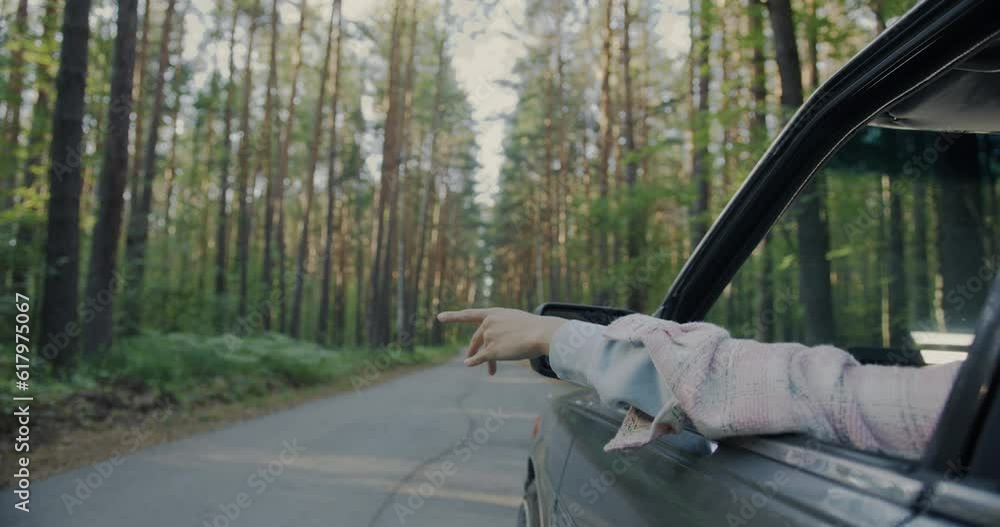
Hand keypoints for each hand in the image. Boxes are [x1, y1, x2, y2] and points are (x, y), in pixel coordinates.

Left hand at [437, 308, 567, 374]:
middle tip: (469, 356)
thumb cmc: (536, 328)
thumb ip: (503, 327)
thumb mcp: (516, 321)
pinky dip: (474, 361)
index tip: (439, 317)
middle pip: (477, 338)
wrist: (542, 333)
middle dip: (473, 348)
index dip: (453, 316)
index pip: (470, 314)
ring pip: (484, 351)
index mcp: (494, 313)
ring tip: (492, 372)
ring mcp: (489, 336)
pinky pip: (480, 358)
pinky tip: (468, 363)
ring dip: (488, 362)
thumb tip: (495, 343)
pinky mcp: (492, 350)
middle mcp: (488, 323)